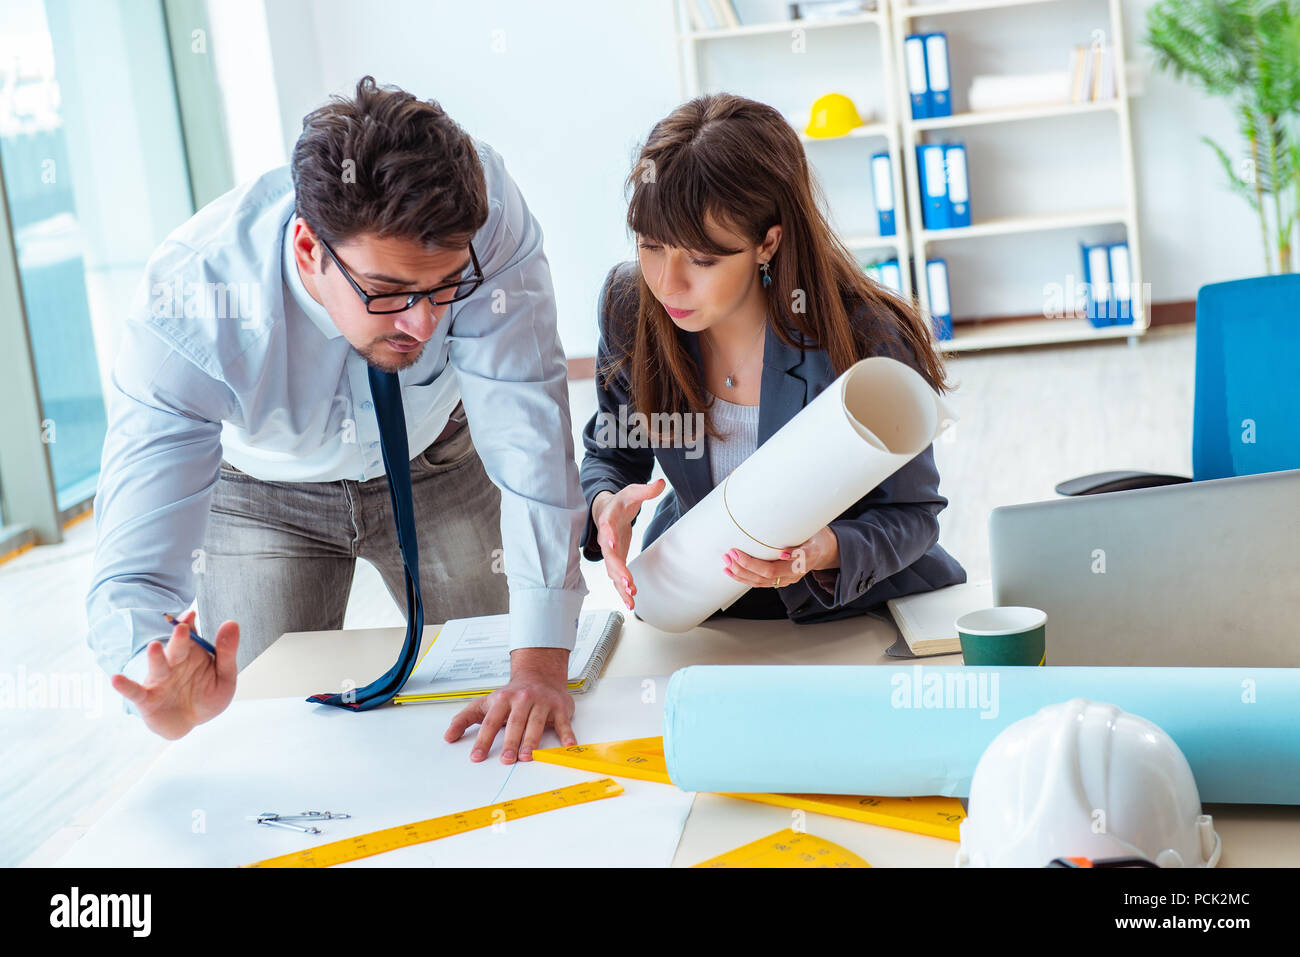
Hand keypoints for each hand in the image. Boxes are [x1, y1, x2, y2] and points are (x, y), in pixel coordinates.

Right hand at [110, 610, 239, 739]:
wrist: (190, 723)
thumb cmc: (207, 696)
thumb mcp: (224, 676)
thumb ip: (226, 652)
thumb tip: (231, 622)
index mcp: (192, 654)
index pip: (190, 635)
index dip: (189, 624)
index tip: (190, 614)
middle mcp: (174, 663)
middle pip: (176, 648)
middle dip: (178, 638)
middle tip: (181, 627)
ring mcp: (159, 680)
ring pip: (157, 667)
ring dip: (155, 658)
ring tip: (154, 647)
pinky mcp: (147, 699)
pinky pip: (135, 692)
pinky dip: (125, 686)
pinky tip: (115, 679)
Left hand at [443, 647, 575, 762]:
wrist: (539, 675)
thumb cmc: (512, 695)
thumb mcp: (485, 703)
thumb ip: (465, 719)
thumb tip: (448, 736)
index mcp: (503, 699)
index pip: (491, 722)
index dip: (483, 740)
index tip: (477, 756)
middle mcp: (523, 699)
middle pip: (515, 723)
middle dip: (510, 742)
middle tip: (505, 759)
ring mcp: (542, 703)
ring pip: (536, 723)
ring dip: (532, 740)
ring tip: (527, 756)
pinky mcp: (559, 708)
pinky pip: (562, 723)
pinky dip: (566, 734)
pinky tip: (567, 745)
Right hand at [592, 477, 665, 609]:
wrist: (607, 510)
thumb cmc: (620, 502)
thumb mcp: (633, 492)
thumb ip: (646, 490)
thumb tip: (661, 483)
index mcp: (608, 518)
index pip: (606, 526)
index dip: (608, 534)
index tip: (611, 544)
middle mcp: (605, 538)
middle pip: (609, 555)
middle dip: (617, 569)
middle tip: (627, 581)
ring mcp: (609, 552)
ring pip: (612, 571)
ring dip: (620, 585)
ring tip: (631, 598)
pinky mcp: (615, 560)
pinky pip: (617, 577)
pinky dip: (623, 590)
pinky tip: (631, 603)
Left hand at [723, 525, 839, 587]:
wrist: (825, 550)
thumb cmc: (816, 536)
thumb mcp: (812, 529)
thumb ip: (797, 531)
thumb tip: (780, 538)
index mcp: (805, 559)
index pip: (777, 567)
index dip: (757, 563)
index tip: (741, 554)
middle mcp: (795, 573)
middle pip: (766, 576)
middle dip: (745, 566)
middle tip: (730, 554)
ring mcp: (788, 578)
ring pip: (761, 582)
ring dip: (741, 574)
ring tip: (727, 564)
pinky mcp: (781, 580)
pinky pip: (761, 582)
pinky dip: (744, 577)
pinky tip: (732, 571)